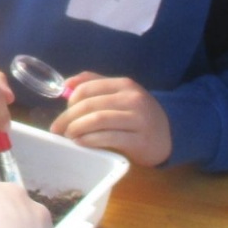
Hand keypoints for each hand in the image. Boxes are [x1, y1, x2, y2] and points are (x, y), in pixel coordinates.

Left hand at [48, 73, 171, 166]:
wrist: (169, 133)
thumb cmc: (137, 114)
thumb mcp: (120, 93)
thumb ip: (95, 84)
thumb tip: (66, 84)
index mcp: (124, 85)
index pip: (88, 88)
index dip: (70, 101)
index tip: (64, 112)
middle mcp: (131, 99)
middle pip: (90, 105)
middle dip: (68, 117)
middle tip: (57, 128)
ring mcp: (137, 119)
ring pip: (98, 120)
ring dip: (77, 129)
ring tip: (68, 136)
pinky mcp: (140, 140)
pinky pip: (108, 138)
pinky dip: (90, 140)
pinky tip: (81, 143)